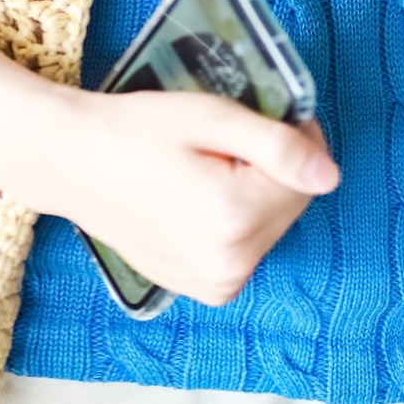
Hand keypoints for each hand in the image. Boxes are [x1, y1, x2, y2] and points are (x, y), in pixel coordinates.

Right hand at [39, 90, 338, 304]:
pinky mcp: (203, 290)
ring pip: (270, 227)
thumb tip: (330, 175)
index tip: (264, 114)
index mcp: (234, 218)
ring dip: (255, 194)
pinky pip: (245, 248)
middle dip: (273, 168)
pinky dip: (236, 220)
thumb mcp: (208, 116)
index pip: (305, 176)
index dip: (294, 137)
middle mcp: (230, 265)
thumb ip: (276, 145)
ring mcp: (214, 284)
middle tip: (226, 138)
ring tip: (208, 166)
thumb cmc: (136, 130)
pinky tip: (200, 195)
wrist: (74, 164)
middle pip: (289, 205)